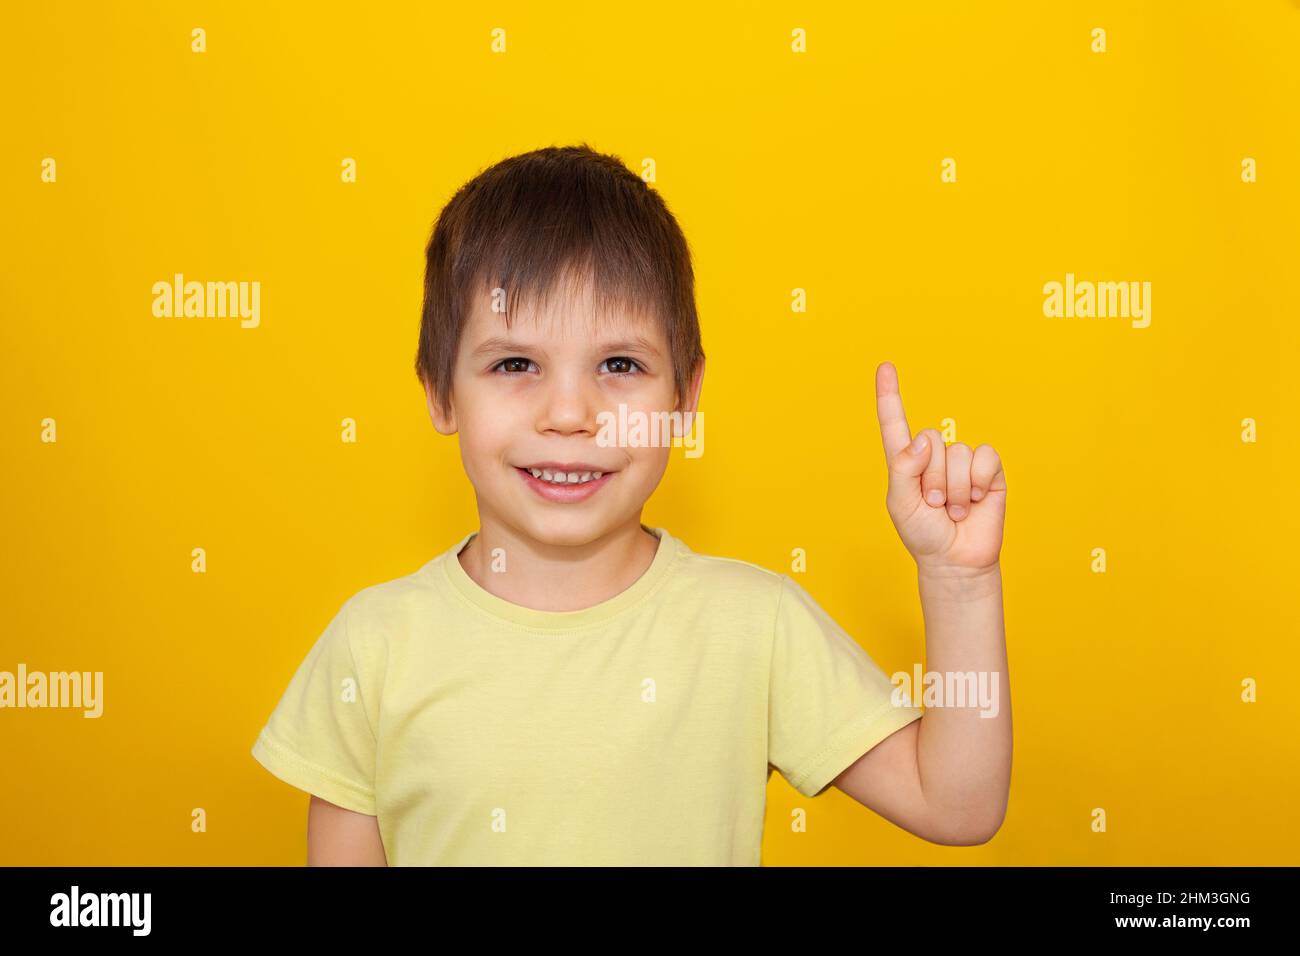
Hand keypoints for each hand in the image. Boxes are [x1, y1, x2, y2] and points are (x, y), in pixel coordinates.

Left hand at [874, 362, 1006, 575]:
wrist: (955, 560)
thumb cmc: (923, 534)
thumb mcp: (901, 503)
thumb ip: (904, 468)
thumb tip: (925, 440)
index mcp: (907, 461)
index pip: (896, 423)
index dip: (890, 395)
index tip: (885, 367)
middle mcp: (935, 456)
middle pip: (930, 440)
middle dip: (931, 478)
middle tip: (933, 506)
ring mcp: (962, 462)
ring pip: (957, 453)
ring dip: (954, 488)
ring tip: (952, 510)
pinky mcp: (989, 470)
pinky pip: (984, 457)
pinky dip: (977, 481)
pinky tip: (976, 501)